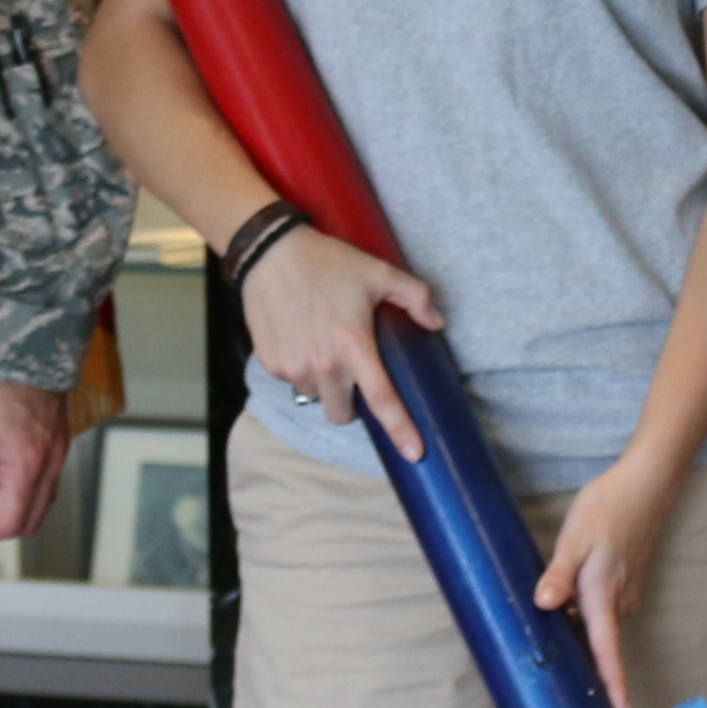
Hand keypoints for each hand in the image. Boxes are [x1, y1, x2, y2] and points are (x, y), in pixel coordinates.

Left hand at [0, 378, 68, 545]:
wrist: (21, 339)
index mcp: (27, 464)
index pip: (8, 523)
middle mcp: (51, 463)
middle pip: (29, 521)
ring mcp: (59, 452)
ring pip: (39, 504)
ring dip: (9, 510)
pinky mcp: (59, 441)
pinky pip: (45, 482)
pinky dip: (21, 491)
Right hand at [238, 228, 439, 462]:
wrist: (270, 253)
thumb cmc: (327, 262)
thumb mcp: (379, 272)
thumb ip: (415, 297)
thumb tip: (437, 323)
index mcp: (354, 346)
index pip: (383, 400)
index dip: (400, 430)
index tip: (414, 454)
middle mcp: (323, 365)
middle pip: (343, 414)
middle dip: (352, 405)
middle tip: (353, 374)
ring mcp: (293, 367)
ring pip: (316, 397)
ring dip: (324, 384)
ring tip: (323, 347)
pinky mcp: (270, 364)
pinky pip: (292, 381)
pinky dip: (300, 369)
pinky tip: (301, 339)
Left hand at [530, 445, 688, 707]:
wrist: (644, 486)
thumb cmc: (607, 509)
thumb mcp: (574, 539)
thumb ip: (558, 574)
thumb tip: (543, 605)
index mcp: (603, 596)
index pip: (608, 651)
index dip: (614, 685)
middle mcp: (618, 604)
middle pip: (598, 647)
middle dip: (582, 667)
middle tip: (559, 686)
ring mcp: (624, 596)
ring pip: (596, 627)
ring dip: (578, 635)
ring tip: (550, 644)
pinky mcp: (624, 586)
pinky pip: (600, 614)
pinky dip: (584, 617)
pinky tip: (564, 608)